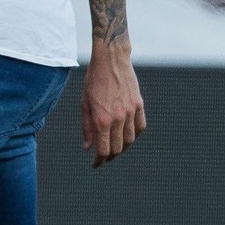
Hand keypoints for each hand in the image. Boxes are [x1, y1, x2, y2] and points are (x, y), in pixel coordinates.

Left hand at [80, 40, 145, 166]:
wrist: (111, 60)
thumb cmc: (93, 80)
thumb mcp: (84, 104)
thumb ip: (86, 127)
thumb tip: (87, 147)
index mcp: (102, 120)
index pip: (103, 149)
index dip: (99, 161)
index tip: (95, 164)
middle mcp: (118, 119)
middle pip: (118, 148)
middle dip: (110, 156)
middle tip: (104, 157)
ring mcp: (131, 112)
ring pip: (130, 140)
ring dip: (123, 147)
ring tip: (116, 147)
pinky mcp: (139, 105)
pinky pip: (140, 127)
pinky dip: (135, 135)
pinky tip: (128, 135)